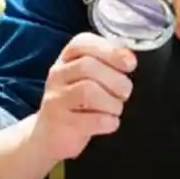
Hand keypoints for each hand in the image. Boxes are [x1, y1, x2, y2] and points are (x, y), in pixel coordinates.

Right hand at [32, 33, 135, 160]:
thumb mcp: (88, 77)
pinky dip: (109, 121)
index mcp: (66, 59)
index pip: (82, 42)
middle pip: (88, 66)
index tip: (129, 64)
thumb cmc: (77, 103)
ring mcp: (56, 100)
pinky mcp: (61, 124)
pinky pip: (92, 120)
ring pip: (88, 91)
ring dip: (113, 102)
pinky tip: (109, 122)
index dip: (110, 50)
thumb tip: (128, 57)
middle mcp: (57, 75)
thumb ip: (107, 63)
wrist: (50, 136)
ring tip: (115, 109)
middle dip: (116, 80)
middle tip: (124, 93)